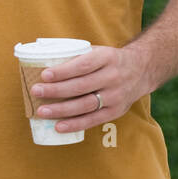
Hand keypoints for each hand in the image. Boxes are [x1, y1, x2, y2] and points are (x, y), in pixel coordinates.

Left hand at [30, 44, 148, 132]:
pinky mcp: (115, 111)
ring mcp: (115, 96)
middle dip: (56, 90)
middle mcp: (112, 77)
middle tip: (36, 91)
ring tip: (42, 111)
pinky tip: (58, 127)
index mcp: (106, 57)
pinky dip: (75, 125)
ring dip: (61, 110)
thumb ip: (77, 56)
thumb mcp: (98, 51)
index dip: (63, 71)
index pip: (82, 65)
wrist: (141, 70)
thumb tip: (42, 60)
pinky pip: (93, 120)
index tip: (44, 75)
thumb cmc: (109, 61)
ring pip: (85, 105)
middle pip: (81, 86)